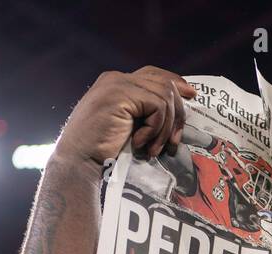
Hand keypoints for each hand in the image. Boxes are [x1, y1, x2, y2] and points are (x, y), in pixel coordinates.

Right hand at [55, 66, 195, 166]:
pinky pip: (157, 107)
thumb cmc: (102, 151)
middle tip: (173, 142)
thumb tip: (179, 107)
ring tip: (153, 149)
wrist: (79, 161)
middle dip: (177, 114)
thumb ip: (145, 112)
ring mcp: (118, 84)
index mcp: (116, 82)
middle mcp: (116, 78)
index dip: (175, 82)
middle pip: (164, 83)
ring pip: (165, 96)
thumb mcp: (128, 127)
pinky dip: (155, 129)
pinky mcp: (121, 94)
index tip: (192, 96)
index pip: (153, 74)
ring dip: (165, 128)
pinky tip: (140, 143)